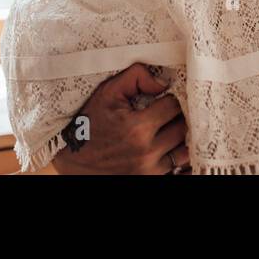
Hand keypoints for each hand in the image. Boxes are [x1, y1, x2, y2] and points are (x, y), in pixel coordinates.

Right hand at [50, 63, 189, 174]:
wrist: (74, 160)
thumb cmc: (90, 124)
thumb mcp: (107, 93)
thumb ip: (135, 78)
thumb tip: (163, 82)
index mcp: (137, 128)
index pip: (174, 107)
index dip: (172, 98)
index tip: (166, 97)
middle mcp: (146, 152)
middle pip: (183, 128)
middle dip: (180, 116)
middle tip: (172, 111)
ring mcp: (149, 170)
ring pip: (184, 150)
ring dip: (182, 138)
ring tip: (174, 128)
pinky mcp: (149, 180)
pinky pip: (178, 171)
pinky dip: (180, 159)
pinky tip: (174, 148)